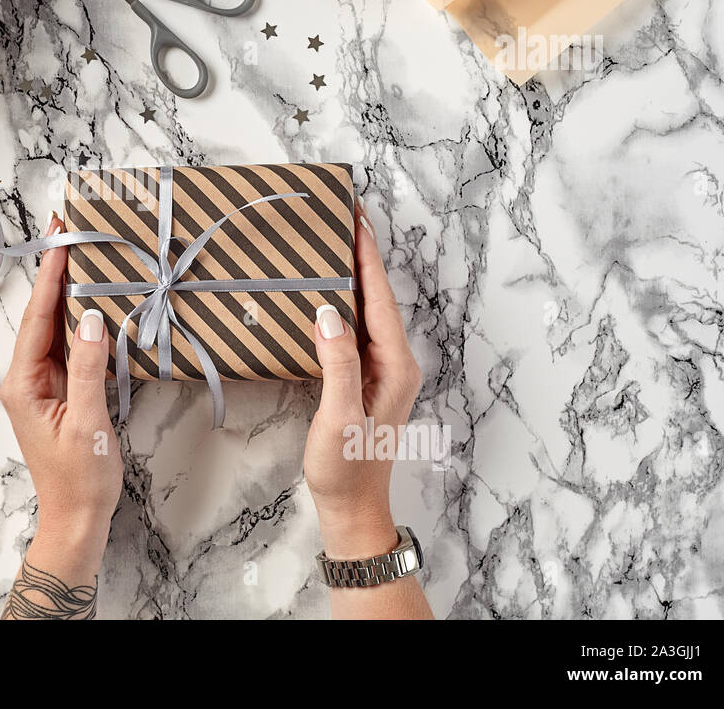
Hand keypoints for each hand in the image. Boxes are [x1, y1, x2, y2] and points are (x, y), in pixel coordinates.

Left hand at [0, 215, 121, 582]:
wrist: (76, 519)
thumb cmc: (80, 478)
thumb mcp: (88, 424)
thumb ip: (90, 369)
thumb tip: (95, 318)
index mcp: (24, 383)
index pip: (38, 317)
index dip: (51, 276)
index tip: (61, 240)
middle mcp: (27, 378)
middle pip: (42, 316)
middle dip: (56, 274)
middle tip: (69, 233)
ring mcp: (42, 385)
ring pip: (55, 328)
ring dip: (69, 293)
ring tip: (81, 255)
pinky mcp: (60, 392)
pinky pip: (69, 347)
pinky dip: (81, 321)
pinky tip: (94, 303)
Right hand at [306, 199, 422, 559]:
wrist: (352, 508)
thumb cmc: (345, 468)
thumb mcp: (339, 418)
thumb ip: (338, 364)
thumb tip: (329, 312)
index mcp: (395, 366)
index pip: (379, 298)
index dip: (366, 256)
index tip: (355, 219)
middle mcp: (395, 362)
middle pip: (377, 296)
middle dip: (361, 255)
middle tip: (341, 216)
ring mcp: (382, 370)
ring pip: (368, 309)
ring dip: (353, 275)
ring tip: (334, 241)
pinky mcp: (367, 378)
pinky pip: (357, 328)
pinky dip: (344, 301)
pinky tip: (327, 291)